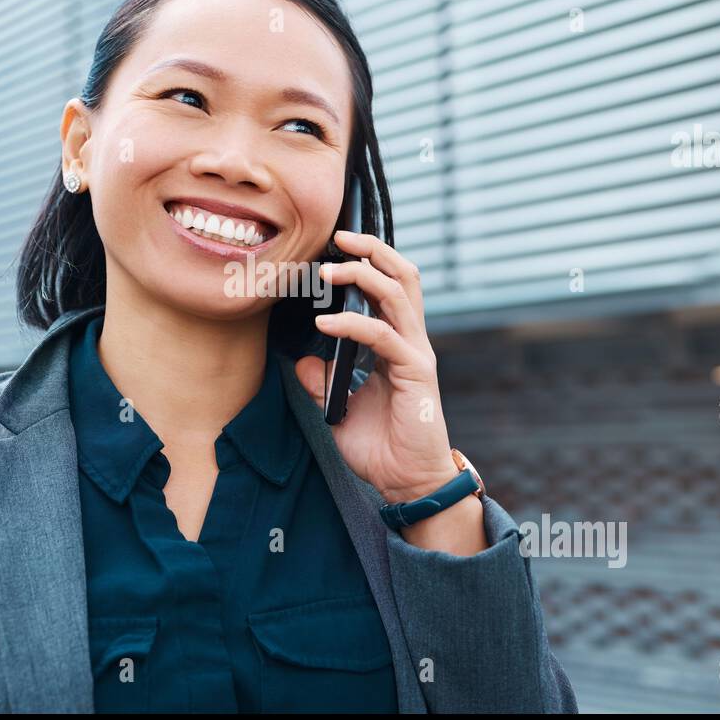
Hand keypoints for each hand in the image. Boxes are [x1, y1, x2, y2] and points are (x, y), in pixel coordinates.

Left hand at [294, 229, 458, 505]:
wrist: (408, 483)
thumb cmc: (381, 449)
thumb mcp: (338, 412)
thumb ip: (322, 384)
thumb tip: (303, 360)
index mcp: (396, 345)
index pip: (389, 289)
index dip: (367, 263)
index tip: (335, 249)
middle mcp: (411, 342)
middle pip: (403, 276)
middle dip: (373, 250)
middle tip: (339, 236)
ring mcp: (416, 354)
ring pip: (398, 294)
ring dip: (363, 274)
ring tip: (329, 269)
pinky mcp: (416, 373)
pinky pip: (382, 336)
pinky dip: (351, 324)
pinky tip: (324, 324)